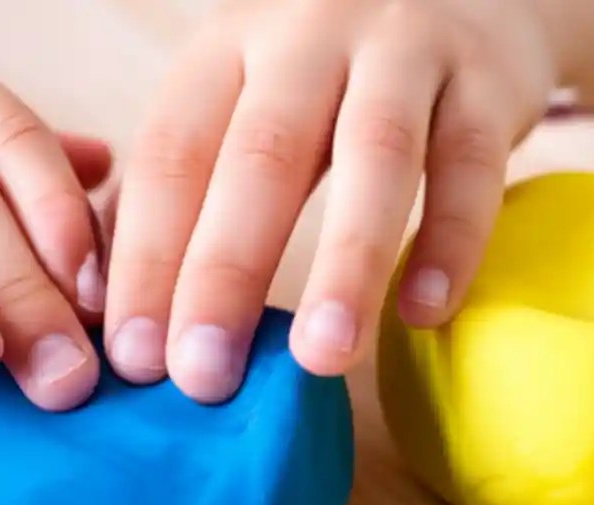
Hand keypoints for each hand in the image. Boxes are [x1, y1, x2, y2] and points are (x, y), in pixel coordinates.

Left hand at [104, 0, 558, 401]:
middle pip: (260, 158)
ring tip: (321, 358)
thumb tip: (103, 300)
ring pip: (374, 157)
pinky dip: (452, 240)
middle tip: (203, 378)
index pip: (172, 156)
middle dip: (224, 275)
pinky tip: (425, 313)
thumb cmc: (327, 70)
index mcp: (226, 49)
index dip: (146, 258)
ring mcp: (404, 49)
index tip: (132, 356)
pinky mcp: (490, 78)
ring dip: (345, 264)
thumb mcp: (241, 97)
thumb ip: (182, 184)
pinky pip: (472, 162)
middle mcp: (307, 37)